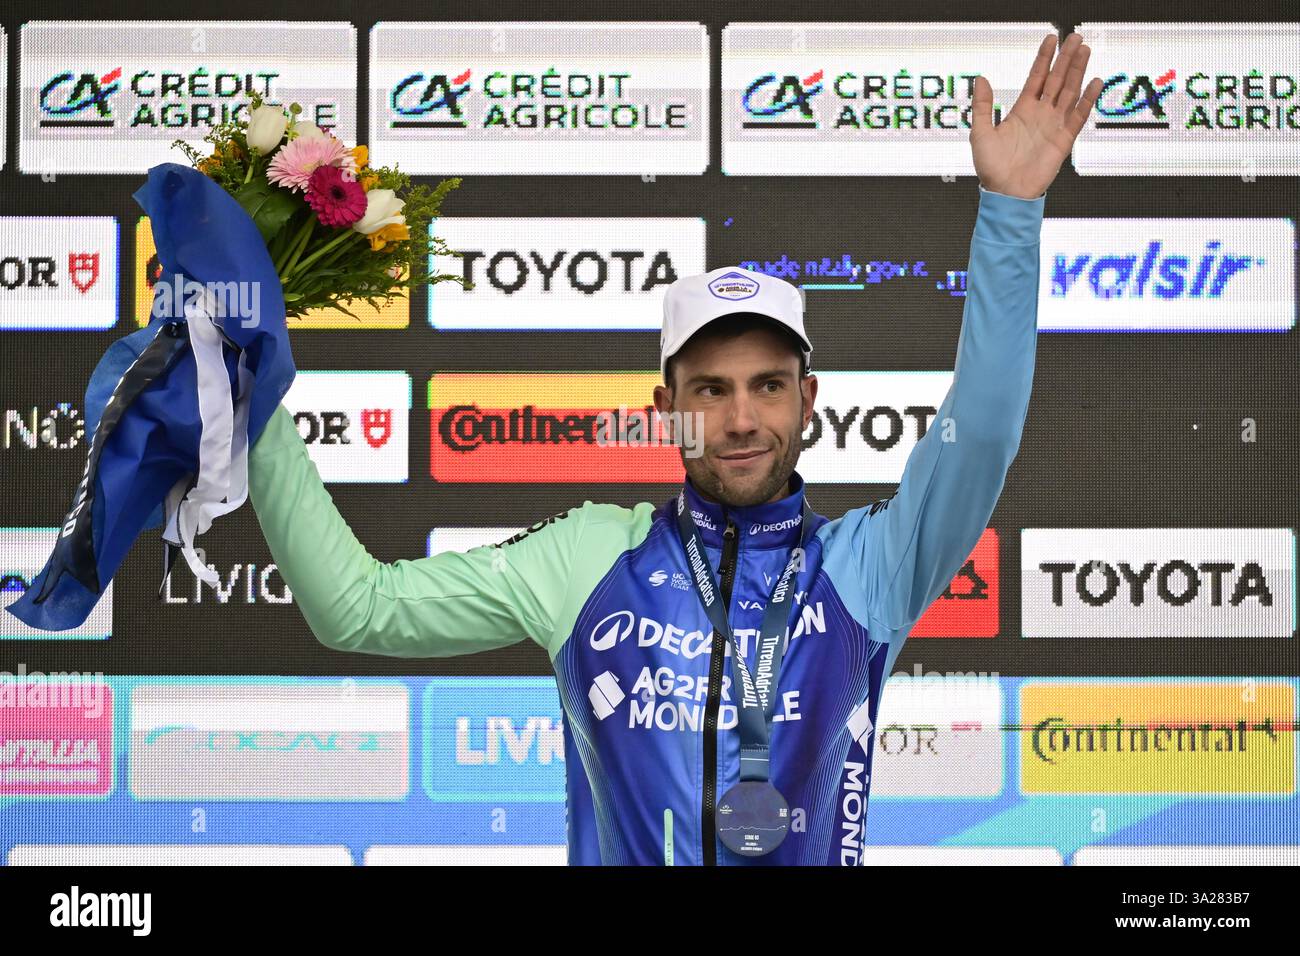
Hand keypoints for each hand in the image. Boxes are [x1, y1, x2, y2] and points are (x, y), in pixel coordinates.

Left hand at [970, 32, 1101, 199]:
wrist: (1005, 193)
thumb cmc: (991, 168)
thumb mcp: (980, 133)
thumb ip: (983, 106)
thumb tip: (981, 79)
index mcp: (1022, 110)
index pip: (1036, 77)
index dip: (1044, 58)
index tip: (1051, 39)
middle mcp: (1040, 114)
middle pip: (1057, 79)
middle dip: (1066, 58)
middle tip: (1075, 37)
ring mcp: (1054, 125)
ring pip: (1069, 92)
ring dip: (1077, 71)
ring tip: (1084, 50)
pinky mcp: (1064, 139)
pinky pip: (1078, 116)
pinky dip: (1087, 99)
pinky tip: (1094, 82)